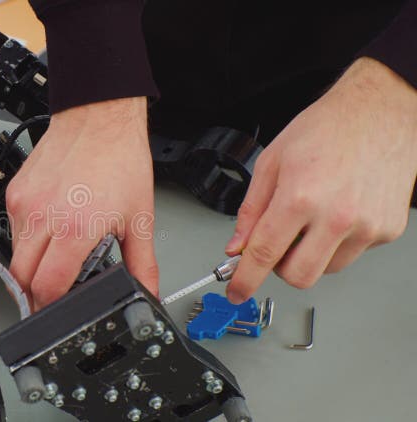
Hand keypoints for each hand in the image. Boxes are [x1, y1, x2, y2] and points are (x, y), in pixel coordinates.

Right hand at [6, 97, 158, 309]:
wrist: (97, 118)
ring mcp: (24, 204)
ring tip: (57, 256)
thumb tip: (147, 290)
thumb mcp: (139, 218)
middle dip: (35, 294)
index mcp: (74, 227)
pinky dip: (27, 240)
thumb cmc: (118, 159)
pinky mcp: (14, 193)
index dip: (51, 307)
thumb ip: (143, 264)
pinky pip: (13, 229)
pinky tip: (50, 230)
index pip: (47, 286)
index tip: (58, 312)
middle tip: (53, 295)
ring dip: (31, 266)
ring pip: (14, 255)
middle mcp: (42, 216)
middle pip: (22, 278)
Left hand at [226, 57, 416, 302]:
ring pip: (326, 269)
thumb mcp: (272, 161)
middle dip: (279, 268)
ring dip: (310, 255)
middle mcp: (337, 217)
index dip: (245, 279)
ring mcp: (367, 227)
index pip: (264, 254)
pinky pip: (352, 254)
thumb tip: (237, 245)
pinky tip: (338, 212)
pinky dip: (337, 242)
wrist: (381, 112)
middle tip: (277, 243)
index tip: (237, 291)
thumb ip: (251, 210)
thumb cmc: (328, 128)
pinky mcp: (387, 231)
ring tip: (312, 219)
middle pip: (298, 276)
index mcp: (300, 197)